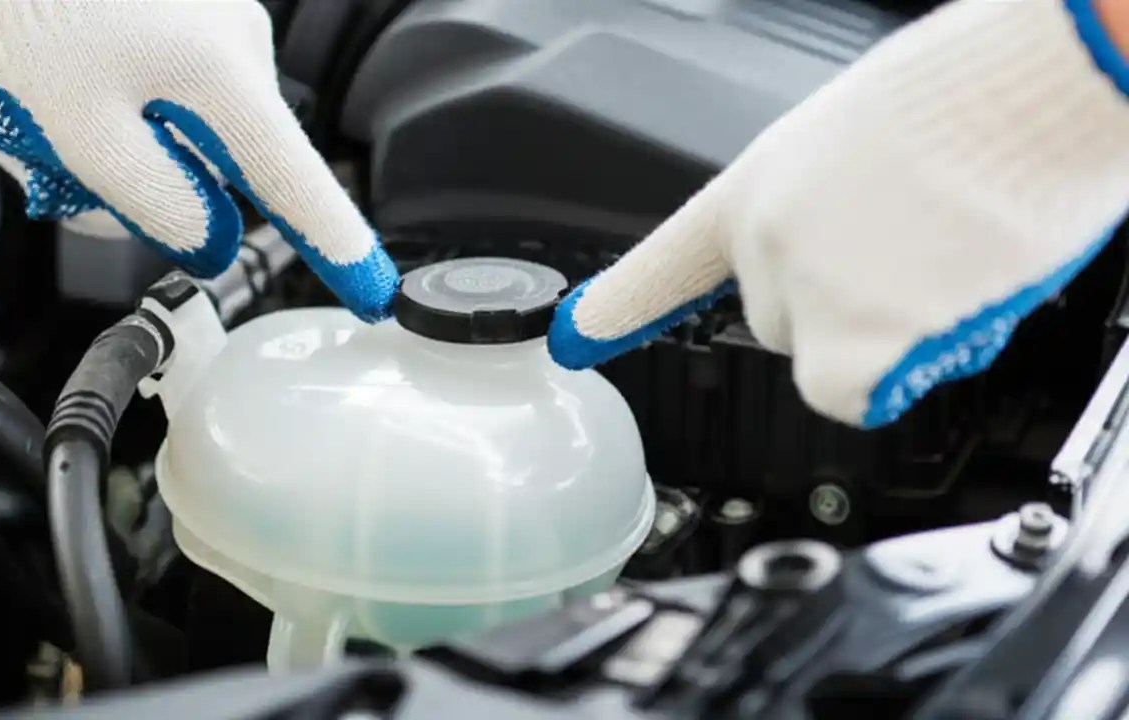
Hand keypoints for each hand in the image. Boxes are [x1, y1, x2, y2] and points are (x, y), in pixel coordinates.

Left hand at [0, 0, 397, 320]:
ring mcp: (212, 15)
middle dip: (154, 184)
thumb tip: (209, 241)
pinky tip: (55, 73)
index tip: (373, 292)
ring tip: (45, 105)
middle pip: (222, 163)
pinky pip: (161, 83)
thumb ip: (155, 203)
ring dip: (121, 139)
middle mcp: (237, 42)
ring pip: (184, 125)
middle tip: (62, 165)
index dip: (336, 252)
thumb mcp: (75, 132)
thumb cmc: (17, 3)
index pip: (296, 189)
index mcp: (223, 78)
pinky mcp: (181, 4)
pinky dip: (111, 100)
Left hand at [548, 0, 1128, 427]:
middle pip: (782, 322)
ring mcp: (800, 295)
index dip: (620, 306)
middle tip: (913, 250)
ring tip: (944, 259)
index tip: (576, 338)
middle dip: (842, 306)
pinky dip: (901, 368)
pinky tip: (942, 303)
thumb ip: (831, 203)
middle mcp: (760, 243)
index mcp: (758, 183)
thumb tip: (857, 240)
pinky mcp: (850, 344)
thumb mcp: (863, 137)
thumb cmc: (976, 94)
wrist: (1038, 83)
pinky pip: (857, 392)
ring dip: (880, 332)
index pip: (668, 263)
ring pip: (828, 359)